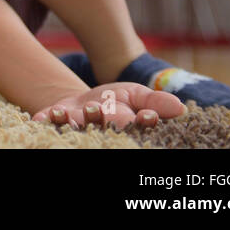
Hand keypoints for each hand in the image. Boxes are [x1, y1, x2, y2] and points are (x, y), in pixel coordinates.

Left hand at [32, 83, 184, 129]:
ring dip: (78, 121)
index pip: (138, 128)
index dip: (143, 123)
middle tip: (103, 110)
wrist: (81, 102)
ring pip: (80, 130)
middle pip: (108, 132)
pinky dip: (49, 119)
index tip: (147, 117)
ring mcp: (80, 131)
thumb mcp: (137, 95)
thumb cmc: (115, 101)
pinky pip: (52, 125)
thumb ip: (155, 101)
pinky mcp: (57, 125)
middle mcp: (103, 134)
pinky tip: (49, 113)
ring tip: (80, 110)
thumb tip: (181, 107)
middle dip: (106, 121)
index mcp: (127, 128)